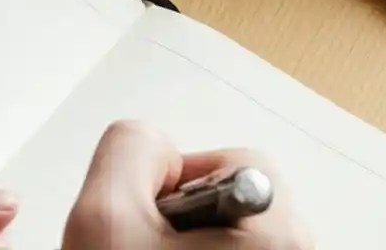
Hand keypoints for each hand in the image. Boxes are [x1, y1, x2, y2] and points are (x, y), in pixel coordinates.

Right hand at [62, 121, 311, 249]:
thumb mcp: (105, 217)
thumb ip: (128, 146)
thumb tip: (149, 145)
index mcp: (281, 234)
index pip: (232, 161)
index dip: (173, 185)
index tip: (150, 221)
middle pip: (235, 198)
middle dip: (182, 219)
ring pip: (230, 233)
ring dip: (188, 245)